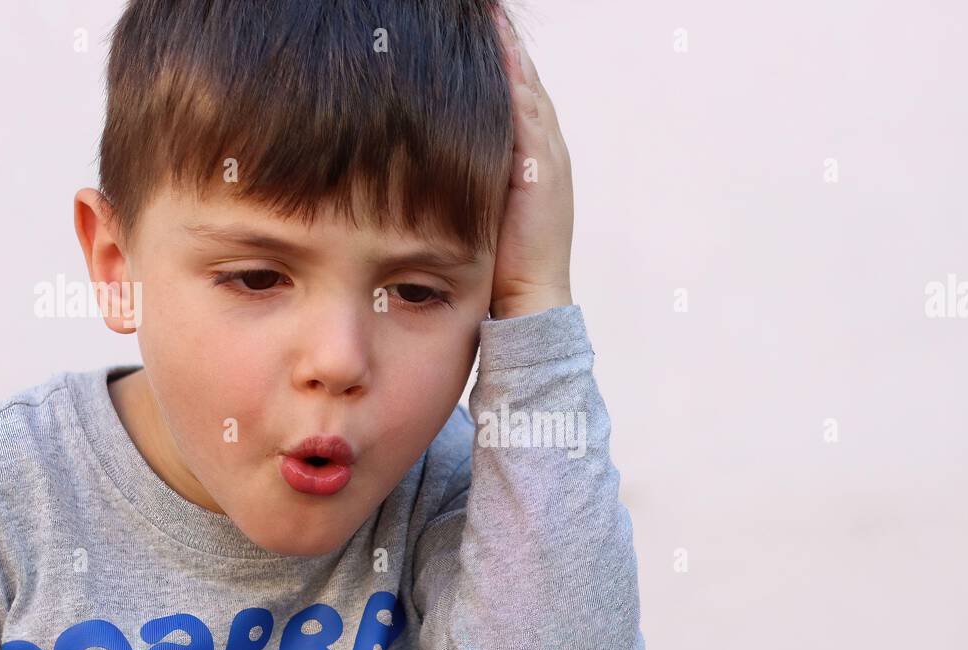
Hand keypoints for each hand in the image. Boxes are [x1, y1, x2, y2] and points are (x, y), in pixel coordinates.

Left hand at [488, 7, 573, 319]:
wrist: (529, 303)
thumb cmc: (496, 267)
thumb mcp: (476, 208)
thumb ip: (465, 179)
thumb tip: (420, 160)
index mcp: (529, 159)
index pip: (513, 96)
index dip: (497, 61)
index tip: (475, 27)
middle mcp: (543, 150)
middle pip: (523, 80)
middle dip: (503, 43)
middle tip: (482, 9)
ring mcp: (547, 156)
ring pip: (527, 87)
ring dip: (508, 49)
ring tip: (488, 15)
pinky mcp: (542, 169)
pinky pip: (528, 111)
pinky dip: (515, 77)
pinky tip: (498, 48)